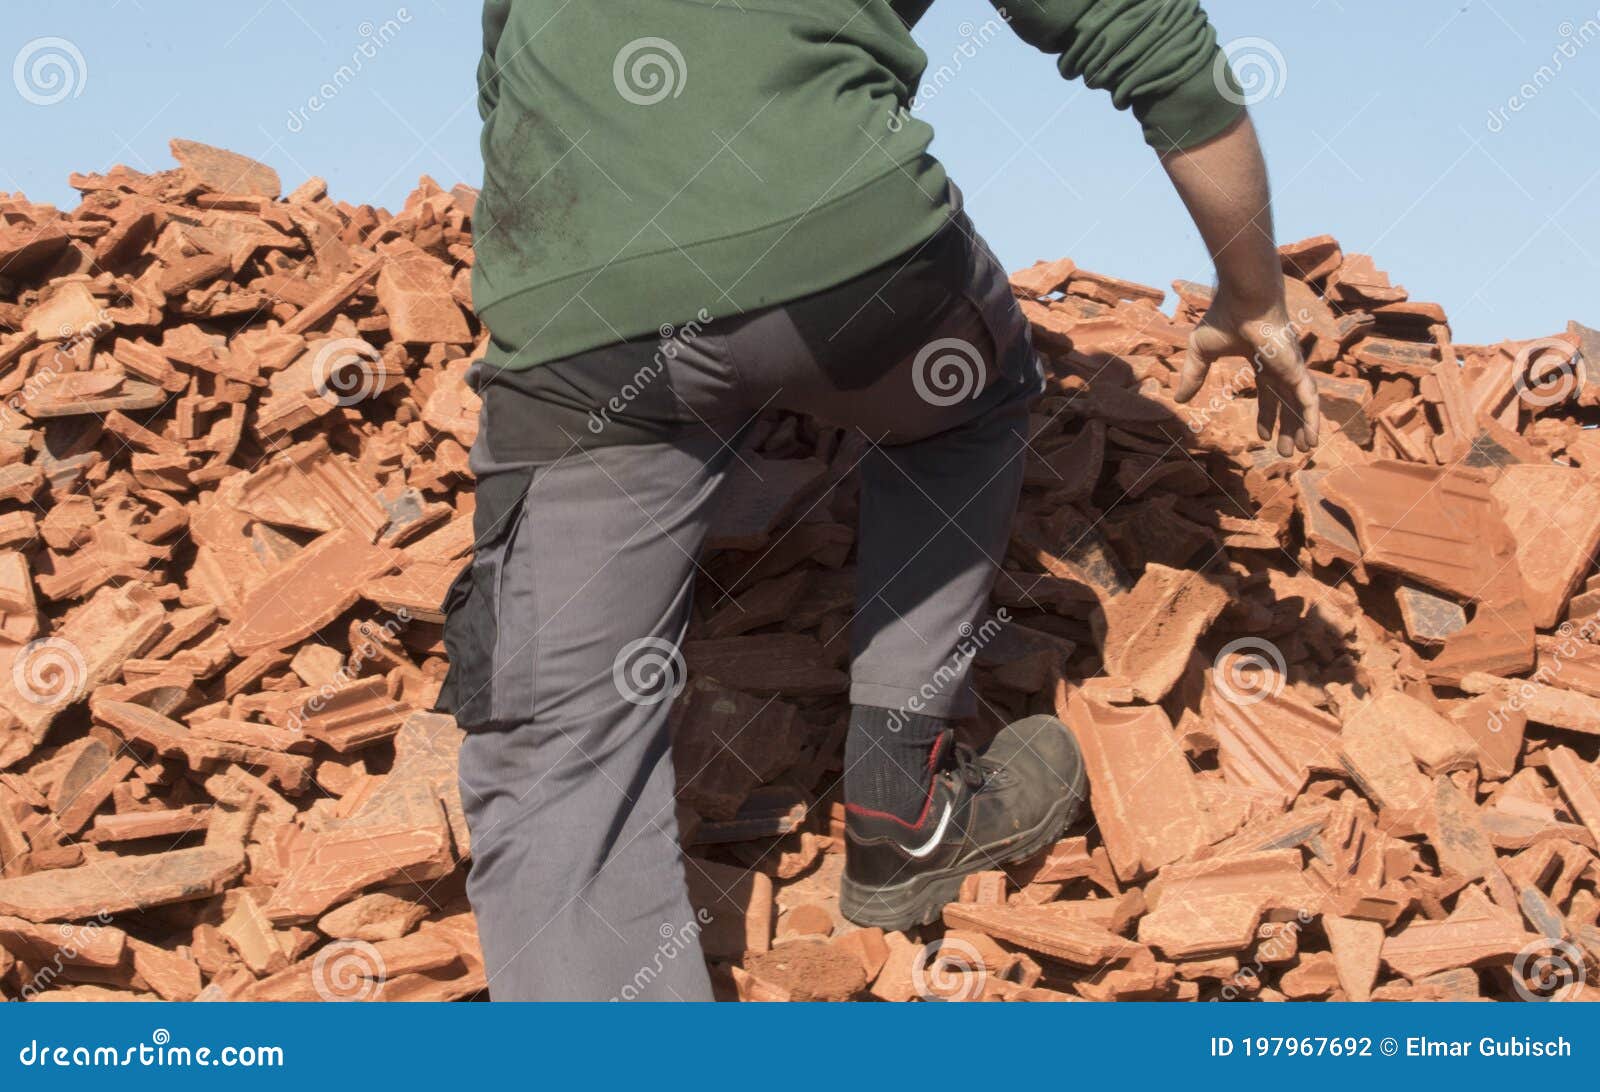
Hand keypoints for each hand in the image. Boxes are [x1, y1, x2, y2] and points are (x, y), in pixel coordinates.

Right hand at [1173, 289, 1319, 455]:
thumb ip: (1193, 376)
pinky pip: (1310, 400)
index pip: (1268, 393)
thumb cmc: (1224, 317)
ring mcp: (1292, 367)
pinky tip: (1313, 439)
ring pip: (1302, 405)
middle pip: (1287, 403)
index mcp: (1262, 360)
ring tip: (1304, 452)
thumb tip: (1178, 399)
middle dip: (1288, 428)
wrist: (1244, 299)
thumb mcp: (1201, 352)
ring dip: (1303, 429)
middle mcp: (1281, 366)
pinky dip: (1313, 420)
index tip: (1264, 436)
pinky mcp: (1297, 369)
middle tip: (1286, 452)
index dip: (1267, 415)